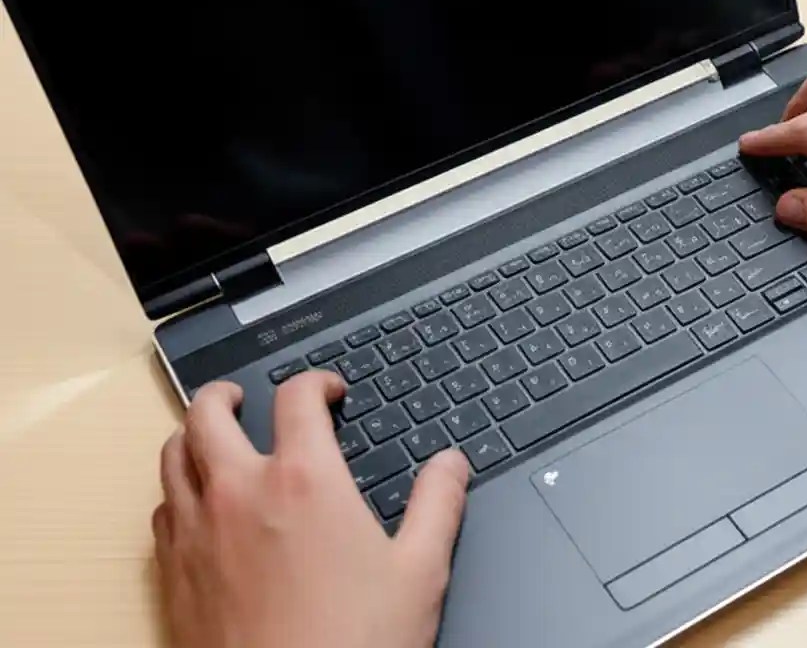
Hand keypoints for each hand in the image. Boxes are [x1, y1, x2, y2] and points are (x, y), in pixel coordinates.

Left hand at [153, 372, 469, 647]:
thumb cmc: (354, 644)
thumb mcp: (420, 570)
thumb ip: (438, 504)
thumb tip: (451, 464)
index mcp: (304, 480)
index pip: (296, 397)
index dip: (315, 381)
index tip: (328, 389)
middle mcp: (239, 494)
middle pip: (208, 412)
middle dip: (226, 393)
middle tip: (244, 396)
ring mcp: (196, 532)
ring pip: (171, 456)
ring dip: (193, 437)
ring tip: (214, 440)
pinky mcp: (172, 573)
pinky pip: (160, 511)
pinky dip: (177, 493)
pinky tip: (199, 508)